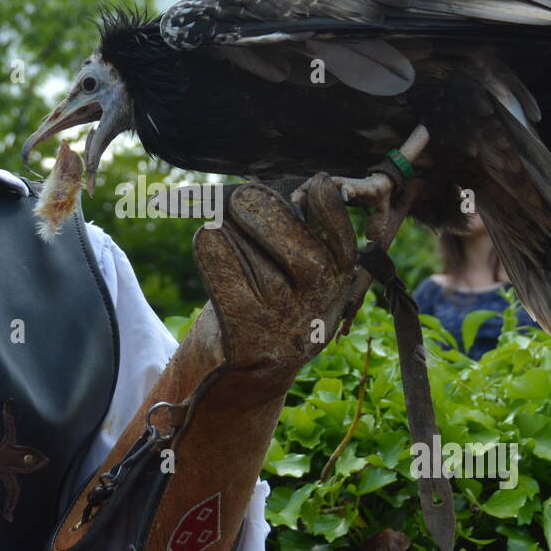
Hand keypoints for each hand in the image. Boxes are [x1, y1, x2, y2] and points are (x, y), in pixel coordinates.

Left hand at [192, 172, 359, 400]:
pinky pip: (225, 280)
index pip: (344, 242)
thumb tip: (266, 185)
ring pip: (258, 264)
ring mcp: (283, 325)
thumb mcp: (299, 273)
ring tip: (220, 217)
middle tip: (243, 196)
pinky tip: (206, 237)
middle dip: (271, 216)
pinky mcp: (246, 338)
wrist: (251, 369)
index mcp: (339, 282)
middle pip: (305, 257)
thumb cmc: (273, 299)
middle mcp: (317, 307)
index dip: (330, 208)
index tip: (315, 181)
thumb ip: (298, 232)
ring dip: (232, 230)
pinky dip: (211, 251)